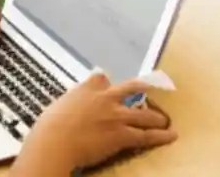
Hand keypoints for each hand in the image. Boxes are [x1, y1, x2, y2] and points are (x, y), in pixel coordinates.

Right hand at [16, 72, 176, 173]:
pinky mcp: (121, 134)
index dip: (105, 81)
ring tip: (165, 121)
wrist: (55, 142)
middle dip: (144, 88)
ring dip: (156, 118)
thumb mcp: (56, 107)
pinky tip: (171, 136)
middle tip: (153, 88)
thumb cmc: (49, 129)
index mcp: (87, 90)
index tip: (108, 81)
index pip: (100, 78)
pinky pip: (145, 135)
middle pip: (131, 88)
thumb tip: (66, 106)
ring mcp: (116, 116)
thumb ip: (69, 103)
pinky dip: (161, 136)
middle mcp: (105, 98)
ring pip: (143, 114)